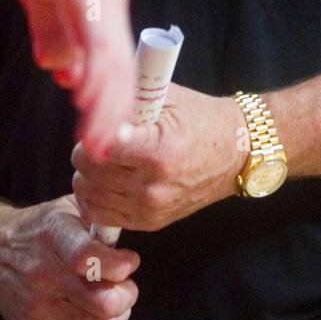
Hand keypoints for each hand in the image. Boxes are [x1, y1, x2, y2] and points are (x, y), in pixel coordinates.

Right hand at [0, 0, 134, 158]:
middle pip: (119, 71)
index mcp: (100, 1)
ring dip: (103, 106)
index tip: (95, 136)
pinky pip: (96, 42)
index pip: (113, 62)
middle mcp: (109, 0)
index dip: (108, 102)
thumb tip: (56, 68)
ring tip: (95, 140)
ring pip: (111, 65)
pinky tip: (83, 102)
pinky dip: (93, 75)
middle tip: (101, 151)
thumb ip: (48, 28)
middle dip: (111, 115)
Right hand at [0, 195, 140, 319]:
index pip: (89, 258)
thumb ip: (97, 216)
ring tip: (115, 299)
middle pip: (102, 302)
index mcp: (54, 235)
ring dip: (118, 315)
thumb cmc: (36, 229)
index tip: (129, 260)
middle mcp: (44, 273)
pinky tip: (99, 315)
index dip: (119, 264)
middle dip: (127, 293)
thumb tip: (130, 227)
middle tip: (126, 284)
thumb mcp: (65, 208)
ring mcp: (39, 305)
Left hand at [71, 82, 244, 231]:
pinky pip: (100, 215)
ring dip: (87, 174)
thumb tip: (91, 99)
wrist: (234, 152)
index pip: (100, 147)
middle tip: (99, 137)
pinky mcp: (150, 222)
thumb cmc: (199, 118)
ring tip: (104, 158)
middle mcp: (154, 186)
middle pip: (89, 171)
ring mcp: (152, 208)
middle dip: (86, 149)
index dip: (92, 131)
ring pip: (89, 194)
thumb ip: (127, 99)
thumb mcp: (166, 97)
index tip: (98, 122)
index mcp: (159, 151)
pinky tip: (105, 180)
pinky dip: (94, 197)